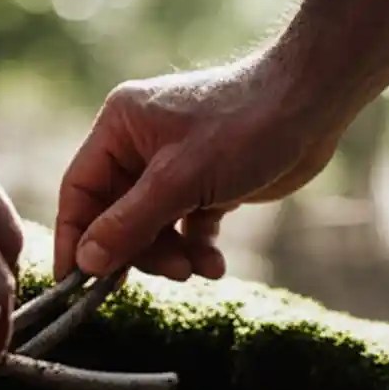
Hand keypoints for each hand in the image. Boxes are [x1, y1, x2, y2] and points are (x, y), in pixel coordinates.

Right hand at [55, 54, 344, 281]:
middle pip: (117, 216)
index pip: (80, 190)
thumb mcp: (180, 181)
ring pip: (153, 228)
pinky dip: (197, 250)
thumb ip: (129, 223)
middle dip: (142, 250)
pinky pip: (186, 229)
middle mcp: (141, 145)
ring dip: (172, 256)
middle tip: (173, 272)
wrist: (312, 107)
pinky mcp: (208, 185)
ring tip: (199, 269)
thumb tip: (86, 263)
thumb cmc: (245, 127)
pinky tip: (215, 265)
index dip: (76, 238)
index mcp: (121, 128)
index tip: (76, 283)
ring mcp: (175, 166)